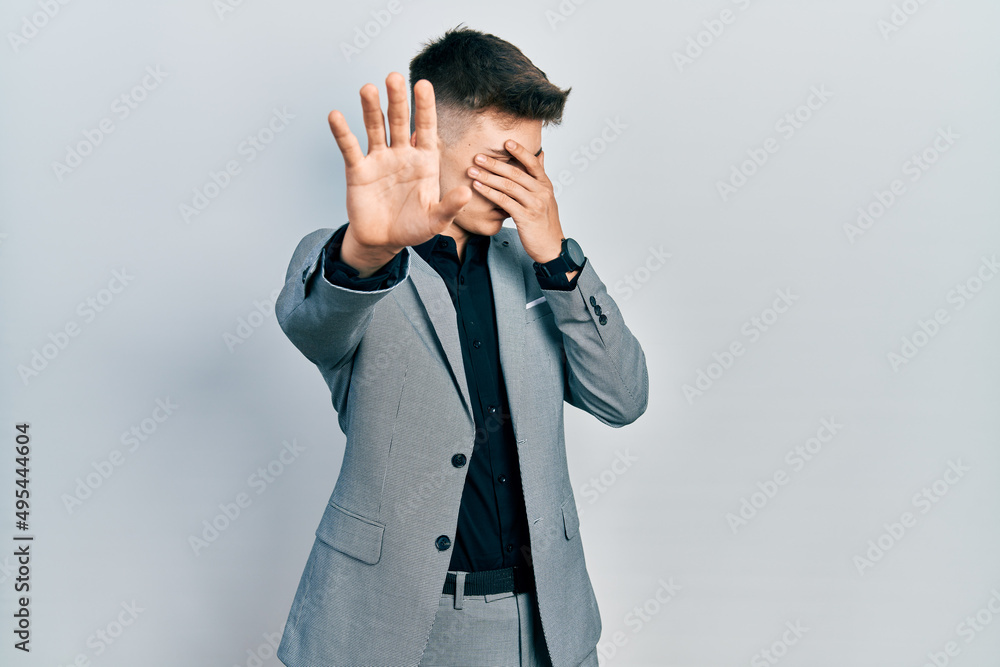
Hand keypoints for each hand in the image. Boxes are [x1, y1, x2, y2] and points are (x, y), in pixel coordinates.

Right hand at [327, 72, 471, 274]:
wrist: (384, 241)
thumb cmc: (413, 228)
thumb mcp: (436, 220)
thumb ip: (450, 206)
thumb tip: (467, 192)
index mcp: (424, 160)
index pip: (426, 127)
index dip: (425, 106)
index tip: (423, 84)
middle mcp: (402, 154)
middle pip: (399, 120)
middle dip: (397, 99)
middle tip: (394, 77)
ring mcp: (379, 159)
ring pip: (375, 128)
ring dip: (371, 108)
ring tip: (368, 88)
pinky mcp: (358, 170)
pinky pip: (350, 148)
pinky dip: (342, 132)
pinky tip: (336, 116)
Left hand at [466, 140, 567, 269]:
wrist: (551, 247)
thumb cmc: (545, 222)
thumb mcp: (546, 196)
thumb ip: (539, 176)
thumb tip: (540, 154)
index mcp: (545, 185)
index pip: (533, 163)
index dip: (520, 152)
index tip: (506, 142)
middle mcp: (541, 192)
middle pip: (516, 173)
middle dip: (494, 164)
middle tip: (477, 157)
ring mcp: (534, 205)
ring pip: (508, 186)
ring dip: (488, 177)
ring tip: (472, 171)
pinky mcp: (526, 218)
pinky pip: (504, 202)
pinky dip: (490, 193)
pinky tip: (478, 188)